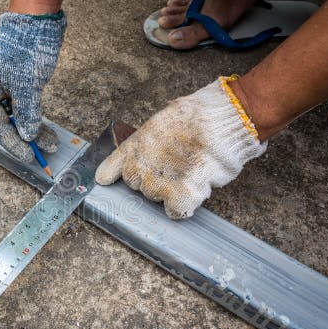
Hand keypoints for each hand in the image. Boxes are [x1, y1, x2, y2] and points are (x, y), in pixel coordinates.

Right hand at [0, 12, 65, 161]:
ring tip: (52, 143)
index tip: (28, 155)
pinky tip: (46, 127)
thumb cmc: (26, 48)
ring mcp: (10, 85)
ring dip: (34, 129)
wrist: (37, 18)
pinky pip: (28, 105)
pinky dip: (36, 117)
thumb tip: (28, 136)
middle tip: (43, 152)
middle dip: (26, 139)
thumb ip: (27, 112)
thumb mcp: (27, 85)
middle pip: (9, 123)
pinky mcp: (23, 80)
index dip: (13, 143)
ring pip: (20, 115)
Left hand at [95, 78, 267, 218]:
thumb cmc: (199, 117)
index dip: (110, 174)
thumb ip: (152, 140)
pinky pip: (175, 211)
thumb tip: (155, 149)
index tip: (105, 181)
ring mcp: (157, 184)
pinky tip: (195, 190)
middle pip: (137, 186)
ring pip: (156, 198)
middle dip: (152, 179)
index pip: (112, 167)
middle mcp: (140, 167)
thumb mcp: (165, 120)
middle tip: (174, 167)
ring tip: (190, 172)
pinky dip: (184, 206)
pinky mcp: (178, 197)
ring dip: (170, 191)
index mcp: (135, 145)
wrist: (222, 123)